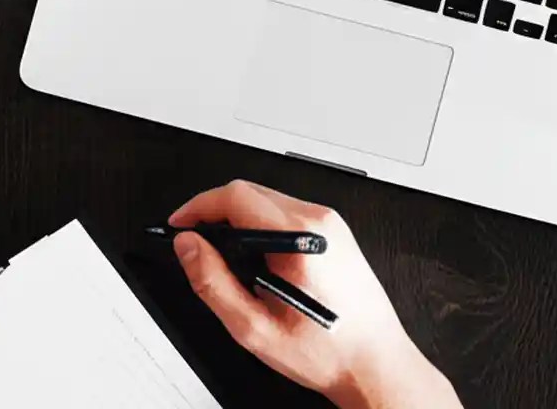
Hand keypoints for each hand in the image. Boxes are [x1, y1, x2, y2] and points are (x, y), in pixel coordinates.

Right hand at [170, 181, 460, 408]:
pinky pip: (286, 212)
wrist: (376, 364)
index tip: (180, 225)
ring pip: (266, 200)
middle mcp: (319, 223)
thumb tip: (188, 248)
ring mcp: (330, 225)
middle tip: (197, 246)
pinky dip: (260, 227)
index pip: (235, 197)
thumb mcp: (255, 328)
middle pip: (249, 192)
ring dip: (238, 221)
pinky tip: (257, 262)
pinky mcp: (335, 232)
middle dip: (215, 214)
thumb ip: (213, 283)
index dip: (198, 207)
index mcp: (301, 241)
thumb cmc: (329, 352)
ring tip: (229, 262)